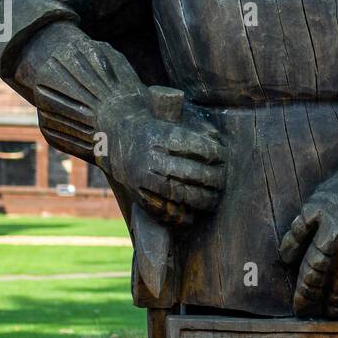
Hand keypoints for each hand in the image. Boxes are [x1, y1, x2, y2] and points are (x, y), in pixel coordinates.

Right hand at [100, 93, 225, 227]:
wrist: (114, 138)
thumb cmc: (152, 130)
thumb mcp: (171, 121)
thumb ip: (197, 130)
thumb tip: (218, 141)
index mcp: (163, 137)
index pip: (201, 149)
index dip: (217, 155)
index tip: (223, 157)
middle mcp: (154, 158)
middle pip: (195, 174)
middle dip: (215, 180)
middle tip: (222, 181)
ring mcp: (145, 178)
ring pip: (182, 195)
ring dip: (204, 200)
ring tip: (214, 199)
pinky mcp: (139, 195)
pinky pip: (165, 211)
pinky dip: (183, 216)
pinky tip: (193, 213)